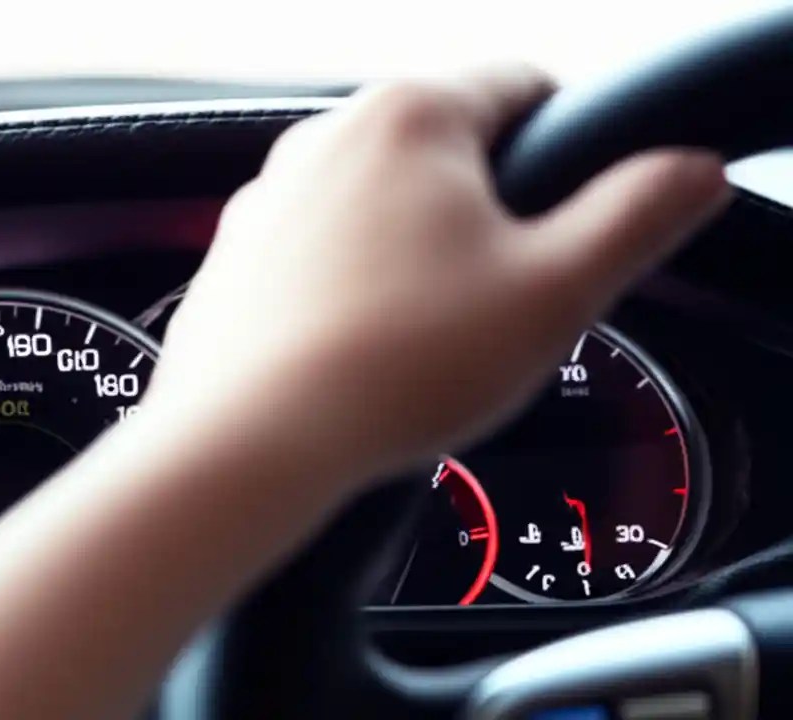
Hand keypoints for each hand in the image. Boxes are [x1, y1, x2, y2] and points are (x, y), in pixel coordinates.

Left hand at [149, 66, 730, 490]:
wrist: (250, 442)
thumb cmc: (392, 366)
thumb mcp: (557, 290)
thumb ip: (636, 216)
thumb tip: (682, 176)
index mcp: (412, 116)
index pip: (523, 86)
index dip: (568, 144)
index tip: (576, 204)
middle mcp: (326, 138)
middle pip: (445, 152)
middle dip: (487, 213)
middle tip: (501, 296)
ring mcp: (269, 196)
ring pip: (378, 207)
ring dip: (415, 255)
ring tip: (424, 336)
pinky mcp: (236, 256)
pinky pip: (318, 257)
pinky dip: (350, 291)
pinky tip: (362, 349)